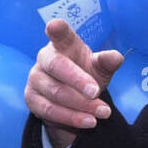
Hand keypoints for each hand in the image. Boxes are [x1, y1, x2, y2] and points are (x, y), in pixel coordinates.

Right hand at [24, 19, 124, 147]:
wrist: (73, 99)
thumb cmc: (86, 75)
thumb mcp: (100, 69)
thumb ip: (107, 62)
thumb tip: (116, 57)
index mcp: (62, 44)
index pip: (59, 34)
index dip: (57, 29)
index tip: (54, 26)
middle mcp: (45, 58)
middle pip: (57, 66)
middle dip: (77, 80)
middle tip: (96, 92)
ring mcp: (35, 78)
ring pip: (55, 92)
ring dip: (80, 105)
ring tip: (103, 113)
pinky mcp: (31, 98)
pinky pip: (49, 110)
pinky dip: (71, 118)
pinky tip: (88, 122)